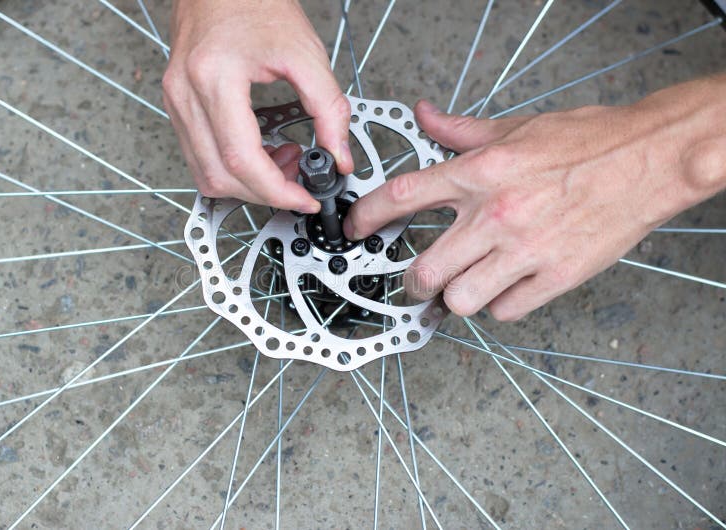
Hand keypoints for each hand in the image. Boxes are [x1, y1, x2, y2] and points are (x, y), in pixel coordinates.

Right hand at [163, 0, 352, 212]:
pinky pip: (200, 157)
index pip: (241, 159)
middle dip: (265, 192)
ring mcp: (176, 101)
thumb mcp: (306, 53)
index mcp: (215, 78)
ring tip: (284, 162)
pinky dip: (232, 168)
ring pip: (205, 174)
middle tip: (299, 179)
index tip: (303, 198)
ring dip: (247, 184)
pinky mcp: (177, 104)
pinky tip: (262, 152)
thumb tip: (339, 155)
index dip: (276, 190)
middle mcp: (186, 94)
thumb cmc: (255, 2)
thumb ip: (329, 109)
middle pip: (220, 176)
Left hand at [344, 77, 725, 320]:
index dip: (368, 217)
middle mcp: (495, 215)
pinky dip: (500, 305)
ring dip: (456, 297)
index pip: (403, 197)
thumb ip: (461, 130)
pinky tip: (507, 287)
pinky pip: (505, 311)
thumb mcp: (515, 127)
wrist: (648, 159)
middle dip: (411, 280)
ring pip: (460, 299)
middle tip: (416, 278)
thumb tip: (425, 117)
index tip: (357, 229)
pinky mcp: (555, 277)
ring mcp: (525, 251)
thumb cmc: (587, 142)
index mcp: (481, 174)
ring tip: (466, 283)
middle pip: (424, 270)